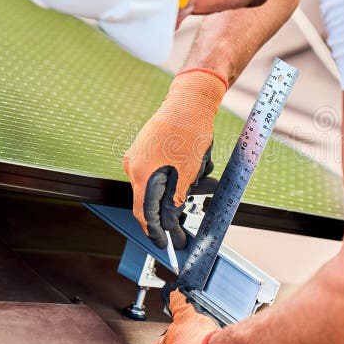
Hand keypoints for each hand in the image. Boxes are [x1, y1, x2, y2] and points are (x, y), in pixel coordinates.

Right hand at [123, 69, 226, 248]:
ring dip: (186, 187)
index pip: (143, 212)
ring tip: (207, 176)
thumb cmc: (190, 132)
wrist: (190, 99)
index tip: (165, 244)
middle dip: (175, 211)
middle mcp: (135, 165)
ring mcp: (141, 156)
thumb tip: (170, 218)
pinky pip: (165, 170)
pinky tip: (201, 165)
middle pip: (153, 200)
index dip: (155, 231)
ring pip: (163, 184)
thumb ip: (176, 198)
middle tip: (186, 233)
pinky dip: (182, 174)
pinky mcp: (150, 149)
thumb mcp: (188, 172)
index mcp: (141, 173)